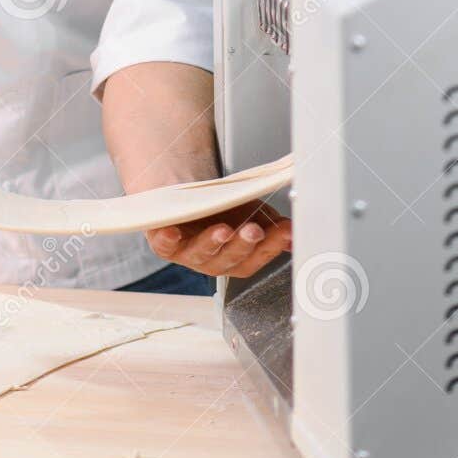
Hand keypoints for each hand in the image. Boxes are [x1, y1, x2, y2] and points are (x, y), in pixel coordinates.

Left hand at [145, 198, 290, 278]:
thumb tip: (294, 234)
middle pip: (231, 259)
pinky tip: (172, 232)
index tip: (285, 230)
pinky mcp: (163, 244)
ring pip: (202, 253)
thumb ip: (271, 226)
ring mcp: (188, 254)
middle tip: (254, 230)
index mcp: (238, 259)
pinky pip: (164, 245)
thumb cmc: (220, 210)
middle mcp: (214, 262)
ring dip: (213, 242)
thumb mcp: (250, 214)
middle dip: (243, 245)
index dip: (272, 244)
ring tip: (223, 230)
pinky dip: (167, 239)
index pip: (258, 256)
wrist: (183, 196)